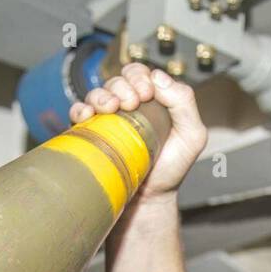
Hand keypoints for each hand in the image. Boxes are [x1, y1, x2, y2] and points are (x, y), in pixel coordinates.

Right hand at [69, 62, 206, 202]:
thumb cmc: (172, 168)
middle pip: (118, 79)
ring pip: (97, 93)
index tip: (146, 94)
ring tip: (111, 109)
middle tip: (132, 103)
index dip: (140, 77)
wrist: (150, 198)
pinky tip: (88, 117)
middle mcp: (128, 106)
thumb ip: (185, 103)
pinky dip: (80, 109)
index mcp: (152, 100)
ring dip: (102, 96)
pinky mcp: (92, 133)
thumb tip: (158, 77)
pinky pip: (78, 112)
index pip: (140, 73)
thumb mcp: (192, 135)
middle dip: (123, 85)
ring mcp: (109, 119)